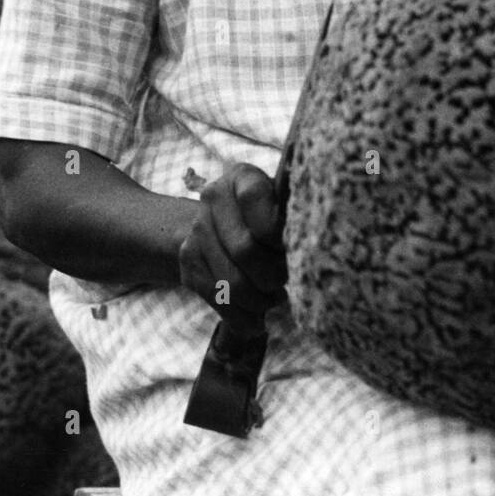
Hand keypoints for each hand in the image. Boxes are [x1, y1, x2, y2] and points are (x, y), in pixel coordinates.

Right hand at [178, 163, 287, 334]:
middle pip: (245, 250)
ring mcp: (196, 231)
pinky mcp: (188, 263)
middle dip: (274, 274)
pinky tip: (258, 316)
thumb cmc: (271, 216)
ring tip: (276, 297)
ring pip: (232, 283)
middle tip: (287, 280)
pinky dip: (244, 318)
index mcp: (243, 177)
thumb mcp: (285, 206)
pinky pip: (218, 301)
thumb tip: (306, 249)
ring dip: (261, 300)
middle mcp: (212, 197)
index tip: (292, 247)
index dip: (277, 232)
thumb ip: (293, 219)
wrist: (224, 223)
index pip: (256, 201)